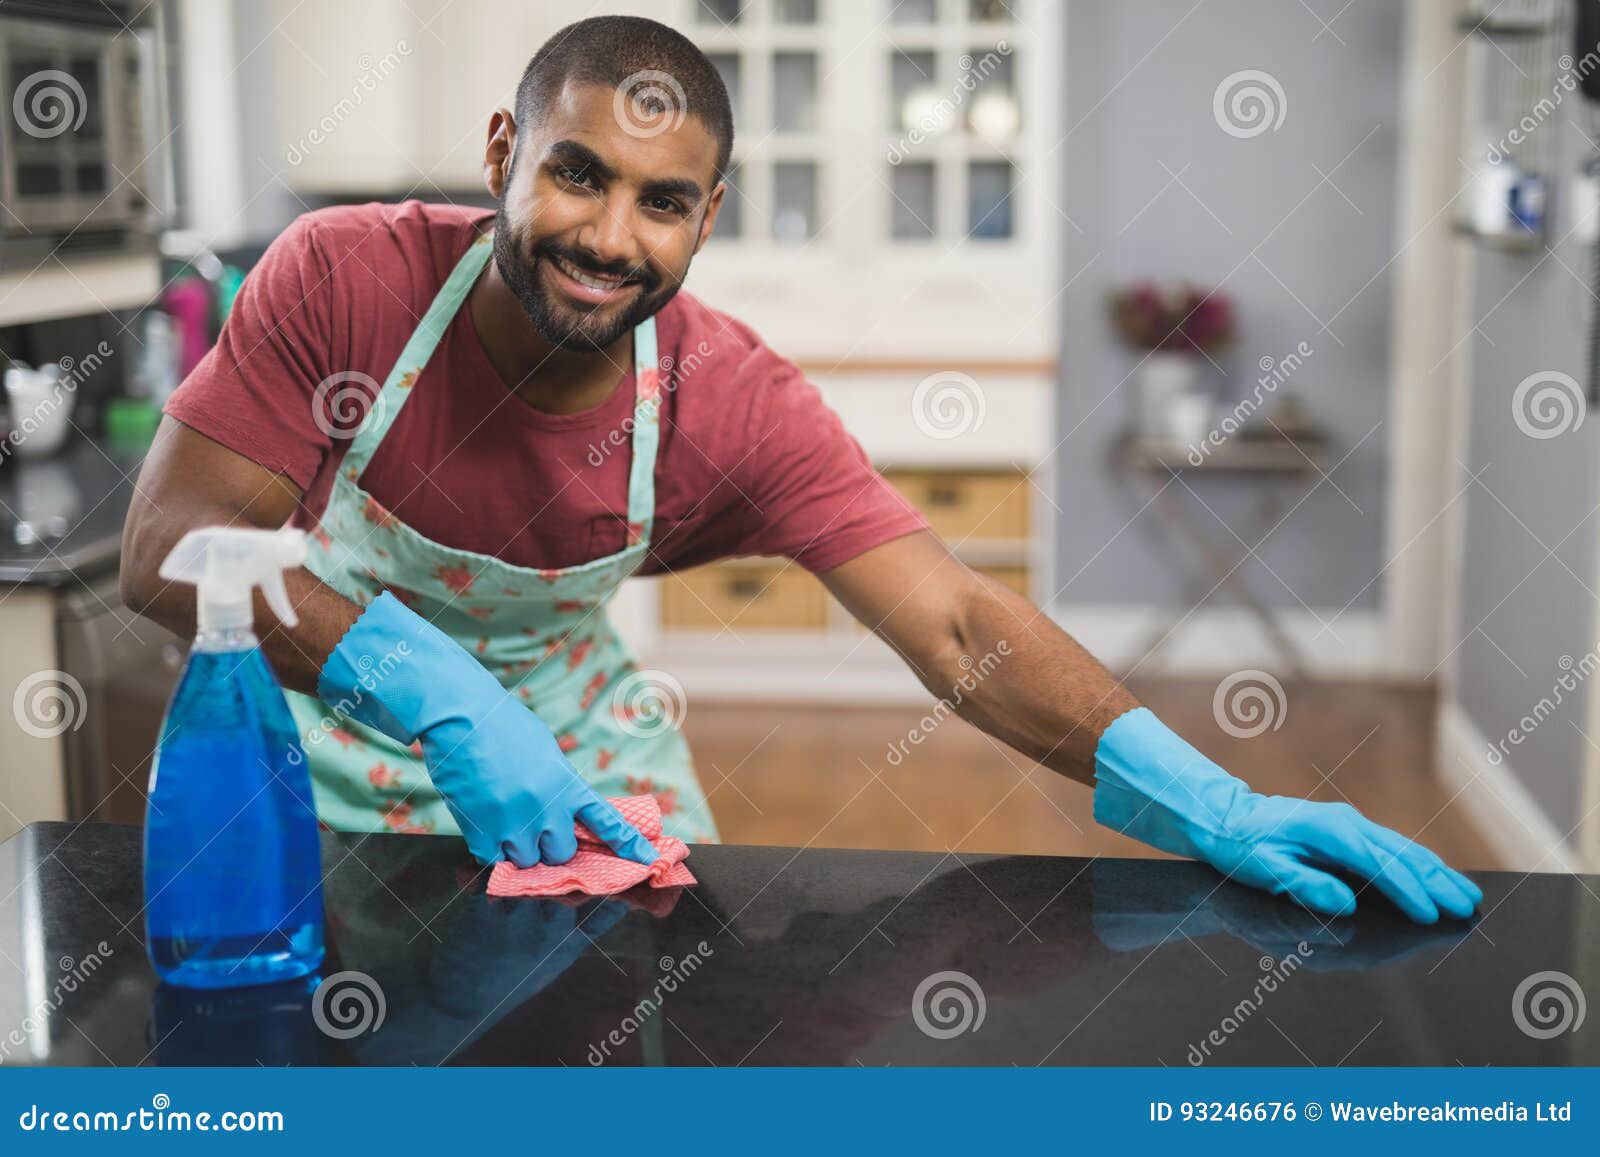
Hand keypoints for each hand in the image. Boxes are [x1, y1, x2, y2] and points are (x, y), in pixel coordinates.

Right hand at [318, 591, 658, 867]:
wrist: (461, 714)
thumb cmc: (501, 725)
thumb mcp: (544, 751)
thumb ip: (557, 784)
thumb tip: (560, 813)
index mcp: (568, 783)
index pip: (606, 821)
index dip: (628, 843)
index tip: (649, 859)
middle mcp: (547, 807)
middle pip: (561, 853)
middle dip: (549, 845)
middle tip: (532, 822)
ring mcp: (515, 822)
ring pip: (526, 860)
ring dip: (517, 845)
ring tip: (501, 812)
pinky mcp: (482, 831)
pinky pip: (492, 859)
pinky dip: (489, 847)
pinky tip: (483, 820)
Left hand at [1092, 707, 1481, 922]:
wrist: (1222, 817)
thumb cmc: (1239, 845)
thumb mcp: (1263, 867)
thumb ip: (1304, 885)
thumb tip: (1343, 903)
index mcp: (1328, 831)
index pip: (1379, 864)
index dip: (1408, 892)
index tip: (1430, 916)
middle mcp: (1344, 823)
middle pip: (1401, 853)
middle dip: (1436, 881)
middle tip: (1467, 906)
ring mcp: (1347, 825)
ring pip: (1401, 848)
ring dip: (1434, 871)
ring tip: (1464, 893)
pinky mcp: (1345, 832)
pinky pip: (1389, 848)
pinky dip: (1415, 863)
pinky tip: (1431, 876)